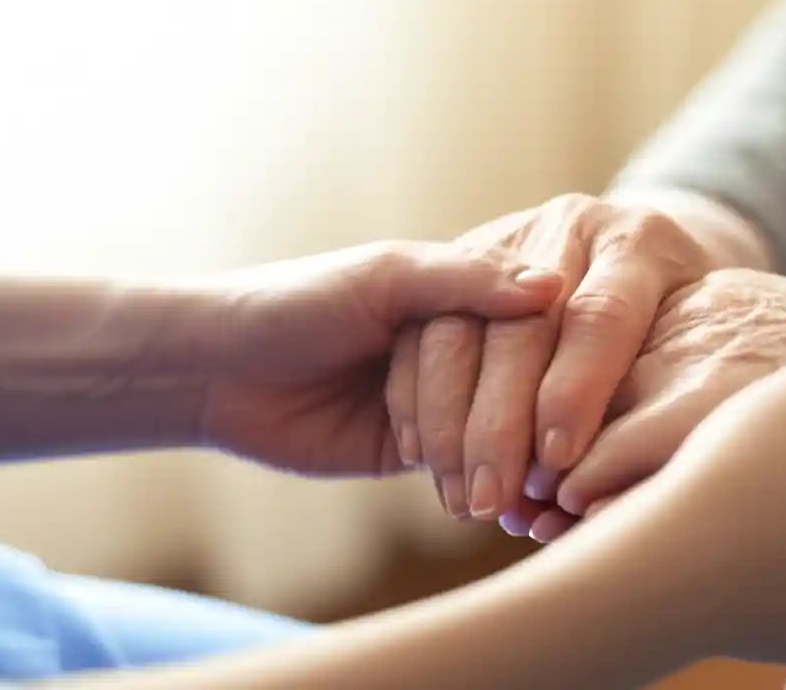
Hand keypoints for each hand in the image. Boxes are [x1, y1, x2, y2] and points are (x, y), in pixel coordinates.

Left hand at [194, 242, 561, 475]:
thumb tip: (554, 288)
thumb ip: (463, 280)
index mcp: (459, 287)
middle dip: (516, 426)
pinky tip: (492, 507)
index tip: (566, 394)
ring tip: (506, 493)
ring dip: (499, 463)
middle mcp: (462, 340)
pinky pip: (463, 467)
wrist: (218, 371)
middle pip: (518, 382)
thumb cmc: (293, 304)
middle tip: (539, 465)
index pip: (527, 324)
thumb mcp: (381, 279)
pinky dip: (474, 485)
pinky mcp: (419, 449)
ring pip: (497, 430)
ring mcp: (445, 396)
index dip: (543, 363)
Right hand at [384, 191, 770, 518]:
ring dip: (451, 423)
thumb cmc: (688, 341)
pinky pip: (420, 332)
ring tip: (461, 498)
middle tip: (494, 498)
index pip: (601, 316)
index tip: (561, 459)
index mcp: (638, 241)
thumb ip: (666, 401)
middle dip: (502, 423)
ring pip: (458, 330)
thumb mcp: (696, 357)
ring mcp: (508, 236)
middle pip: (522, 328)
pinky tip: (424, 460)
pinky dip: (417, 400)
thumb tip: (612, 488)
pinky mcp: (456, 260)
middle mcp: (570, 226)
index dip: (578, 390)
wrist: (648, 274)